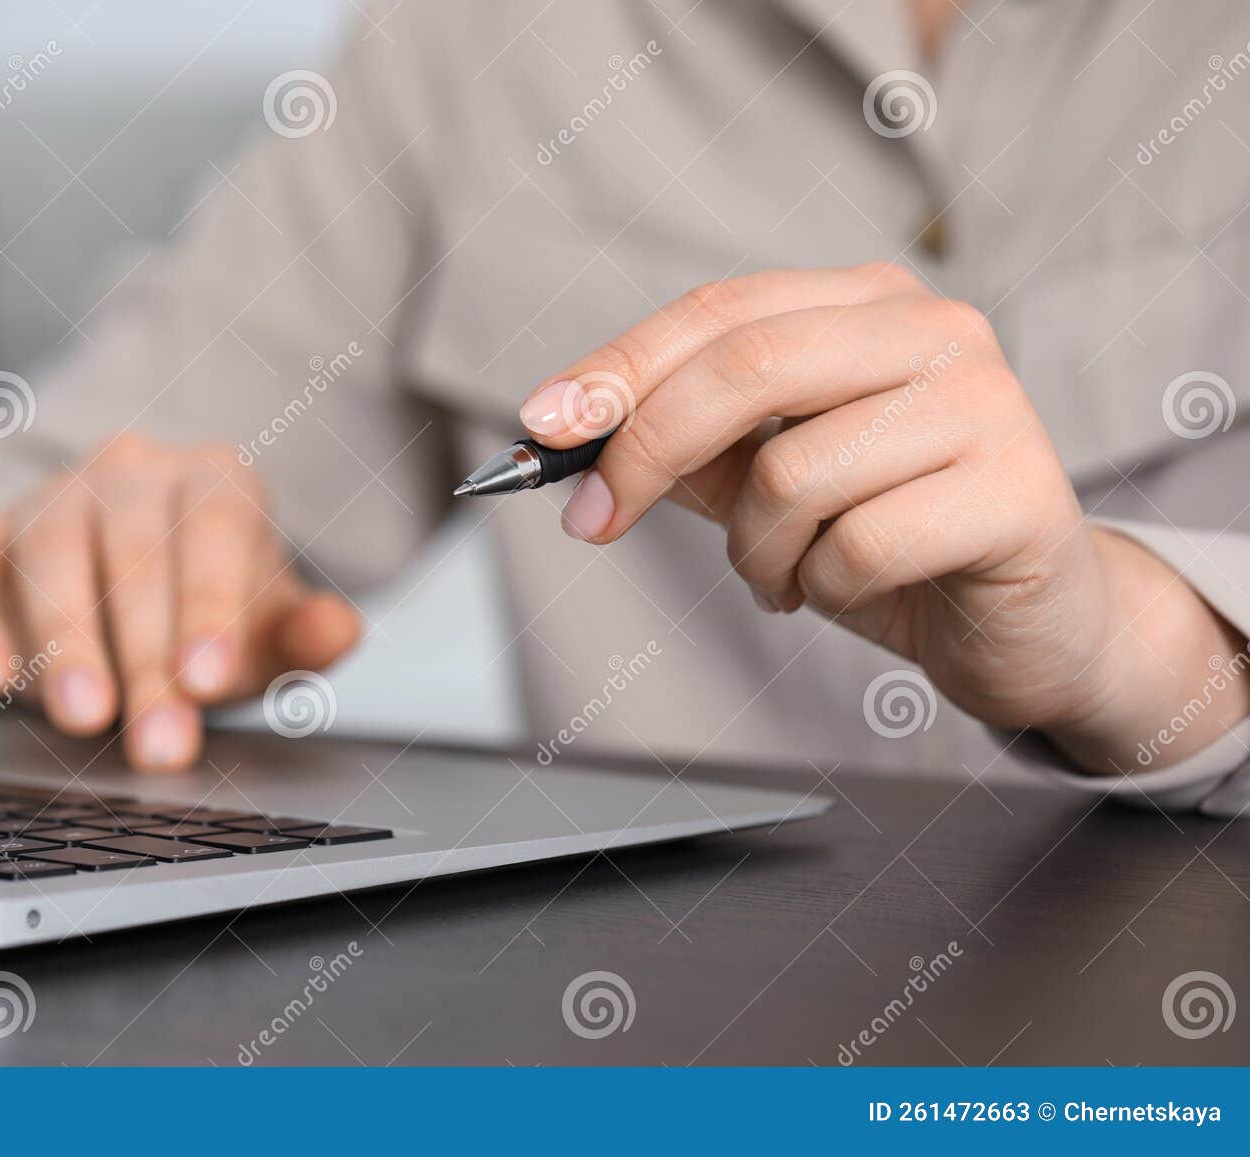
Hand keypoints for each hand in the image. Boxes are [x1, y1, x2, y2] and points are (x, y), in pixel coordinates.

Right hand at [0, 435, 360, 770]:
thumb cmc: (208, 617)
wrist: (131, 593)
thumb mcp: (266, 630)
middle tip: (159, 743)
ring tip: (85, 717)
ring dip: (65, 642)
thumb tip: (338, 630)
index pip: (215, 531)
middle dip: (146, 659)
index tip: (206, 681)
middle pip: (133, 554)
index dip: (209, 607)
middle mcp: (131, 473)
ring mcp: (50, 498)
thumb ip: (304, 635)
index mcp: (214, 481)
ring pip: (49, 554)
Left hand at [520, 263, 1249, 774]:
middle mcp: (935, 332)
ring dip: (756, 551)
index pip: (720, 312)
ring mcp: (987, 406)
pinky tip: (848, 590)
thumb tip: (564, 436)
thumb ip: (685, 449)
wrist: (1030, 622)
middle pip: (748, 365)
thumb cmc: (891, 540)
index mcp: (869, 306)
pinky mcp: (1020, 495)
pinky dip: (821, 587)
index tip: (541, 427)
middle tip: (594, 523)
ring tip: (785, 575)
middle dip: (645, 452)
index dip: (619, 368)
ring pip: (794, 472)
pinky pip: (858, 546)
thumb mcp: (767, 484)